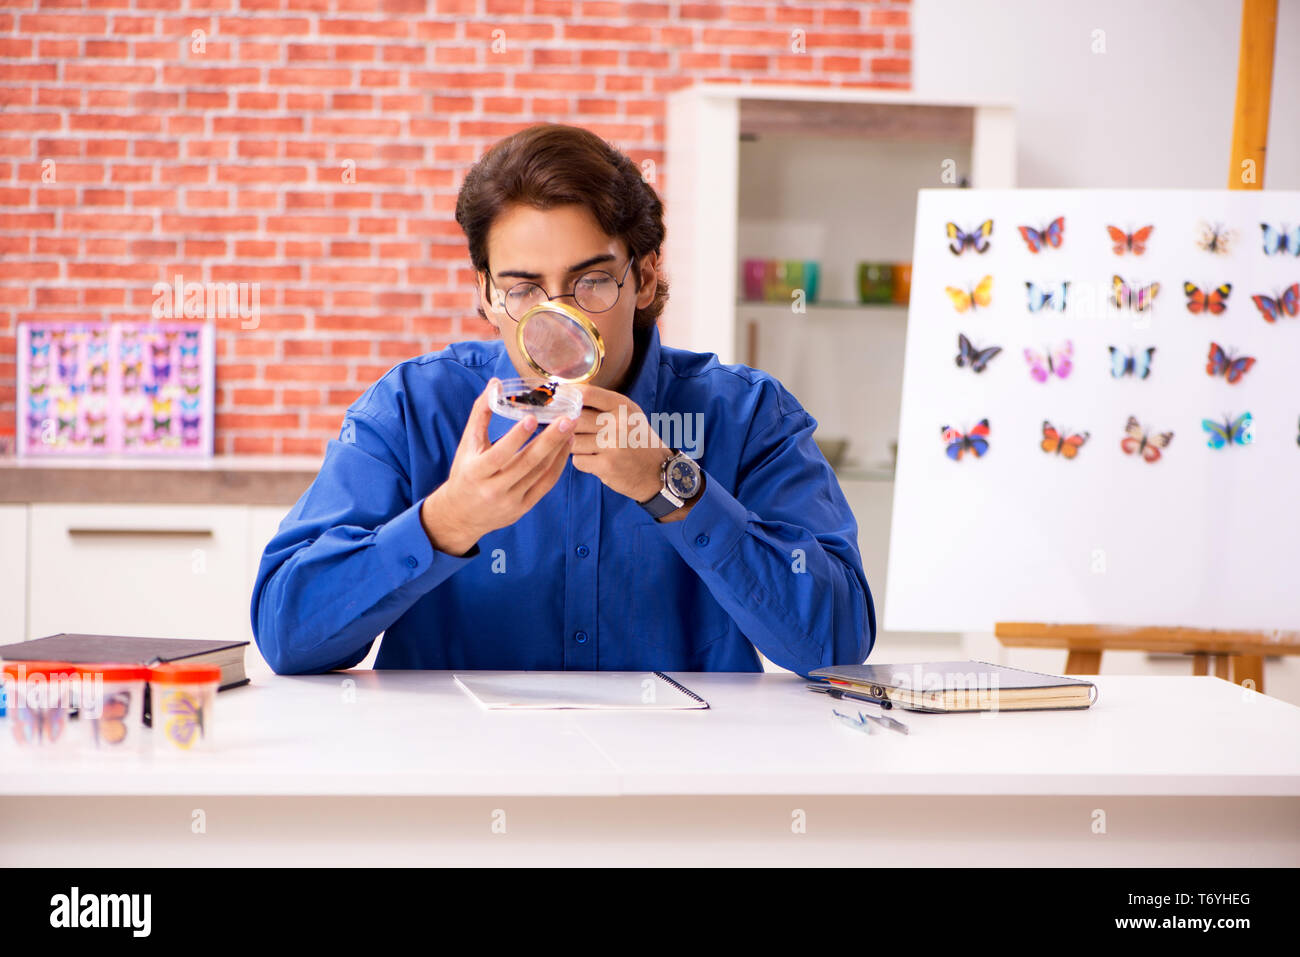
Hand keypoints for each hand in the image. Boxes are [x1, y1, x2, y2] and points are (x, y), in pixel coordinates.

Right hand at [420, 377, 575, 554]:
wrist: (461, 515)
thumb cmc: (465, 472)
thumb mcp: (467, 444)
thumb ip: (480, 413)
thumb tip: (495, 384)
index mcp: (476, 472)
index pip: (499, 454)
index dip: (516, 437)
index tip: (533, 417)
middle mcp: (494, 489)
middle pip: (527, 464)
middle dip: (549, 441)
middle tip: (567, 420)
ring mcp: (511, 501)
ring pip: (540, 474)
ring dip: (558, 450)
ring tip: (570, 429)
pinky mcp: (523, 507)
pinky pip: (546, 485)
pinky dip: (558, 465)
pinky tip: (566, 447)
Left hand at [569, 383, 670, 502]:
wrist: (658, 471)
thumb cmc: (638, 440)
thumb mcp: (629, 414)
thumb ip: (602, 405)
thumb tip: (567, 396)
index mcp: (622, 406)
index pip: (587, 394)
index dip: (568, 396)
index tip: (558, 399)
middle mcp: (618, 423)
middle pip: (574, 419)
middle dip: (566, 425)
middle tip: (565, 428)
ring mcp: (612, 445)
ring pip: (572, 441)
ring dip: (575, 445)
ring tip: (588, 447)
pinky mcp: (606, 466)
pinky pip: (578, 460)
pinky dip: (582, 461)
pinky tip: (595, 460)